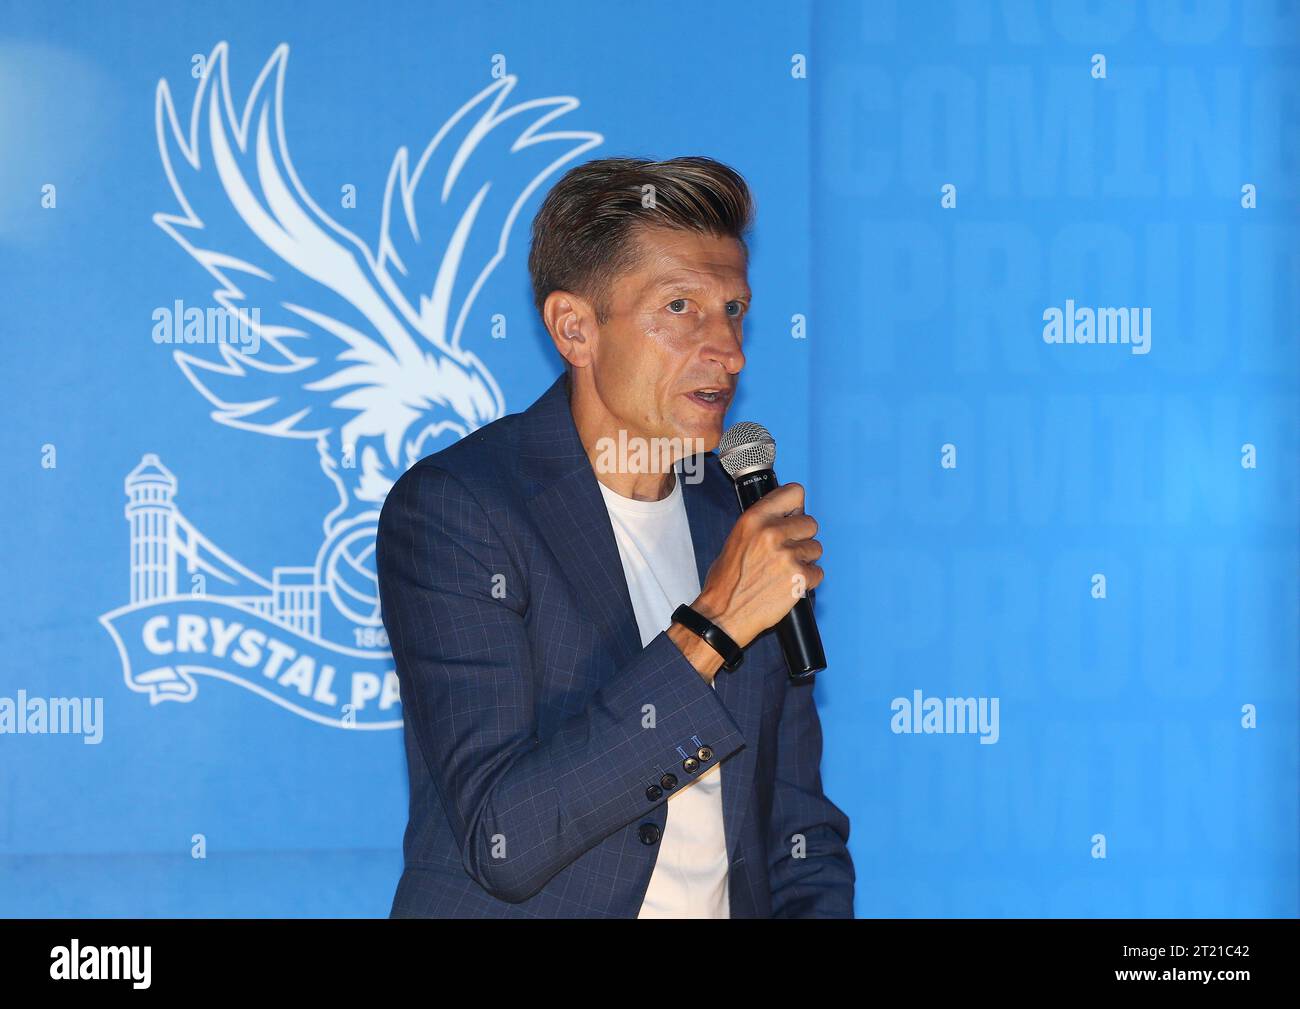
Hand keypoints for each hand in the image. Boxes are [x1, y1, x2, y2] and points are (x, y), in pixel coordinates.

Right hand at [691, 482, 822, 649]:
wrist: (724, 614)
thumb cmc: (727, 582)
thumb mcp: (736, 539)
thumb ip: (762, 524)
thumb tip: (787, 517)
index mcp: (754, 519)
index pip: (794, 493)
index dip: (796, 507)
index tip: (794, 515)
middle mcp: (771, 533)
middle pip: (810, 523)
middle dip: (802, 537)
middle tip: (788, 551)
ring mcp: (787, 555)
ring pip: (816, 548)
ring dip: (805, 559)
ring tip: (785, 571)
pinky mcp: (799, 577)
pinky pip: (818, 572)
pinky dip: (808, 580)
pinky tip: (789, 584)